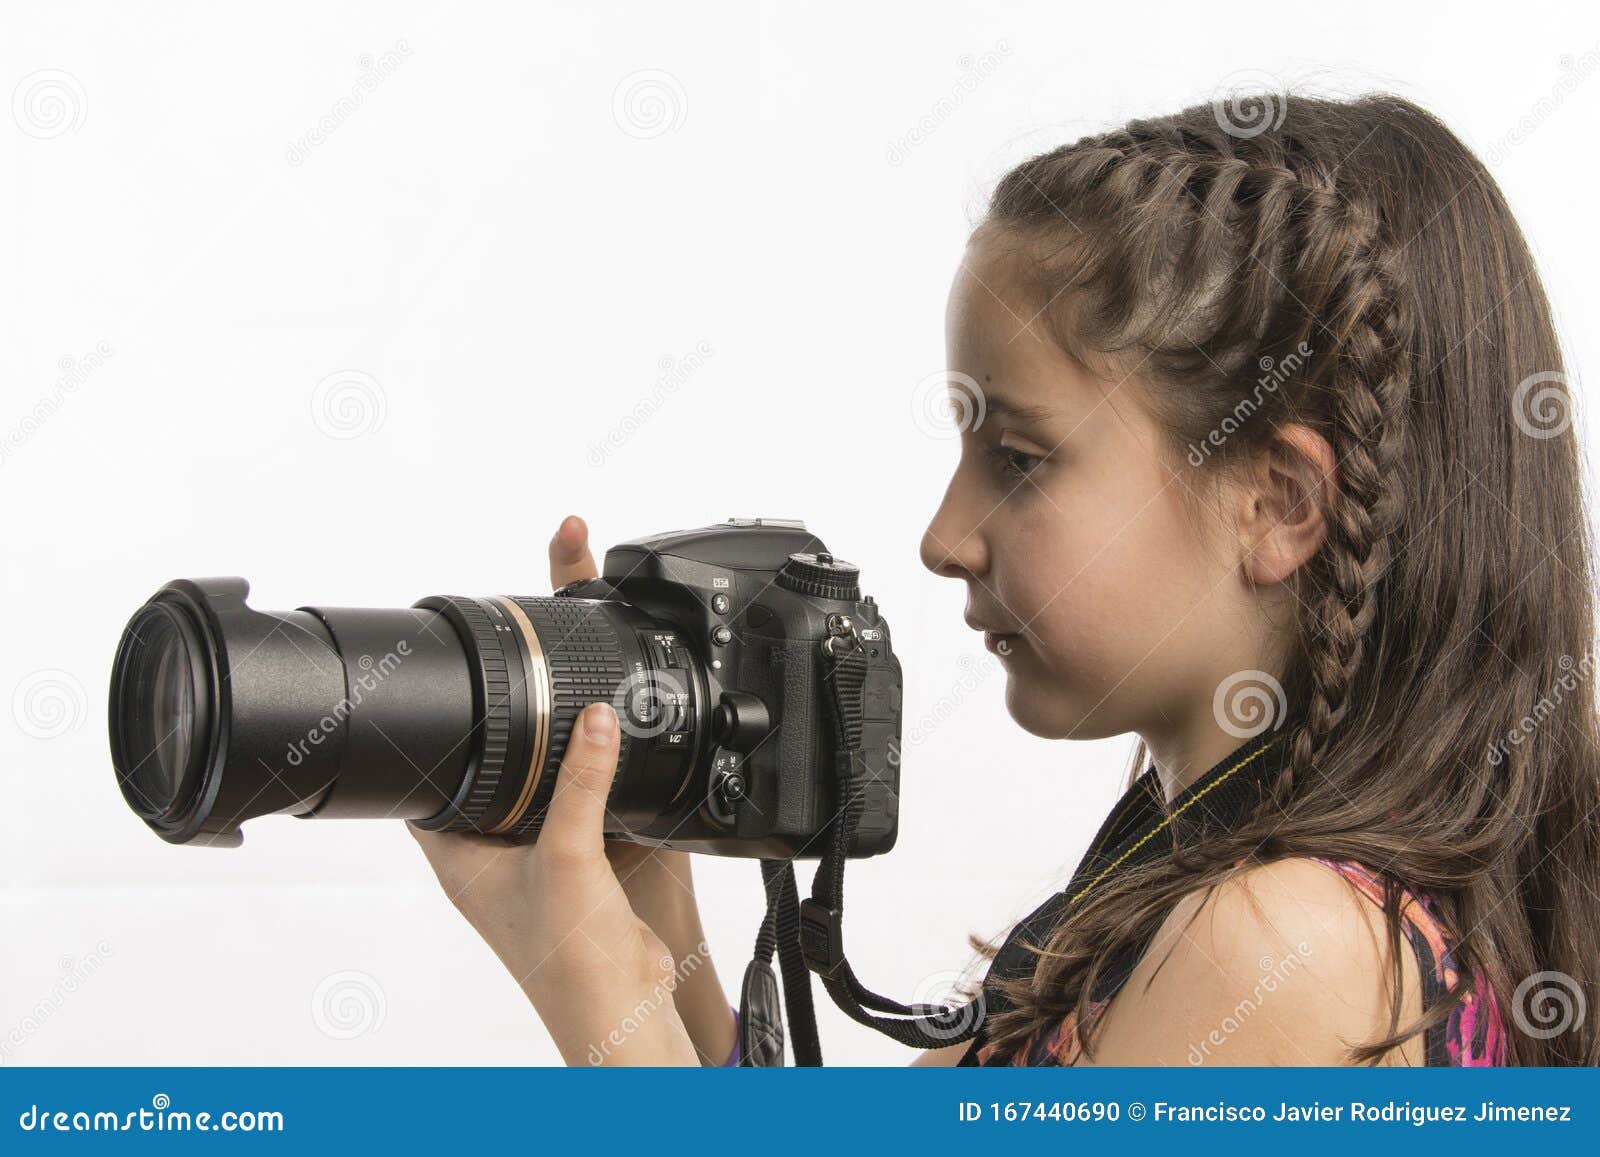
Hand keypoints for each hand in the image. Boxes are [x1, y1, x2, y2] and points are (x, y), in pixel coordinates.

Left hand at [410, 514, 732, 1065]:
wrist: (636, 1008)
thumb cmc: (572, 965)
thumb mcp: (567, 864)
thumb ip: (584, 787)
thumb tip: (601, 716)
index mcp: (460, 846)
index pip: (430, 759)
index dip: (435, 705)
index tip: (456, 647)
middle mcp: (501, 835)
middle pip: (496, 745)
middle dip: (512, 689)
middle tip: (530, 612)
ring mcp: (553, 836)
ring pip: (552, 756)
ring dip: (568, 712)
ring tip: (578, 639)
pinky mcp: (604, 842)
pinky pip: (605, 778)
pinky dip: (617, 745)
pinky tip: (628, 711)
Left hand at [411, 700, 697, 1064]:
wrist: (621, 1005)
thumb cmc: (569, 957)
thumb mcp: (569, 850)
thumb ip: (582, 781)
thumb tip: (594, 719)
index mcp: (462, 865)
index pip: (426, 796)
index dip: (435, 753)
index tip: (454, 710)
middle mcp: (489, 870)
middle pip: (482, 796)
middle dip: (498, 757)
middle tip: (516, 707)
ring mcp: (529, 877)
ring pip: (528, 811)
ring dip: (545, 781)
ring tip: (560, 735)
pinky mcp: (571, 882)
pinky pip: (570, 828)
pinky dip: (582, 803)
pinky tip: (601, 782)